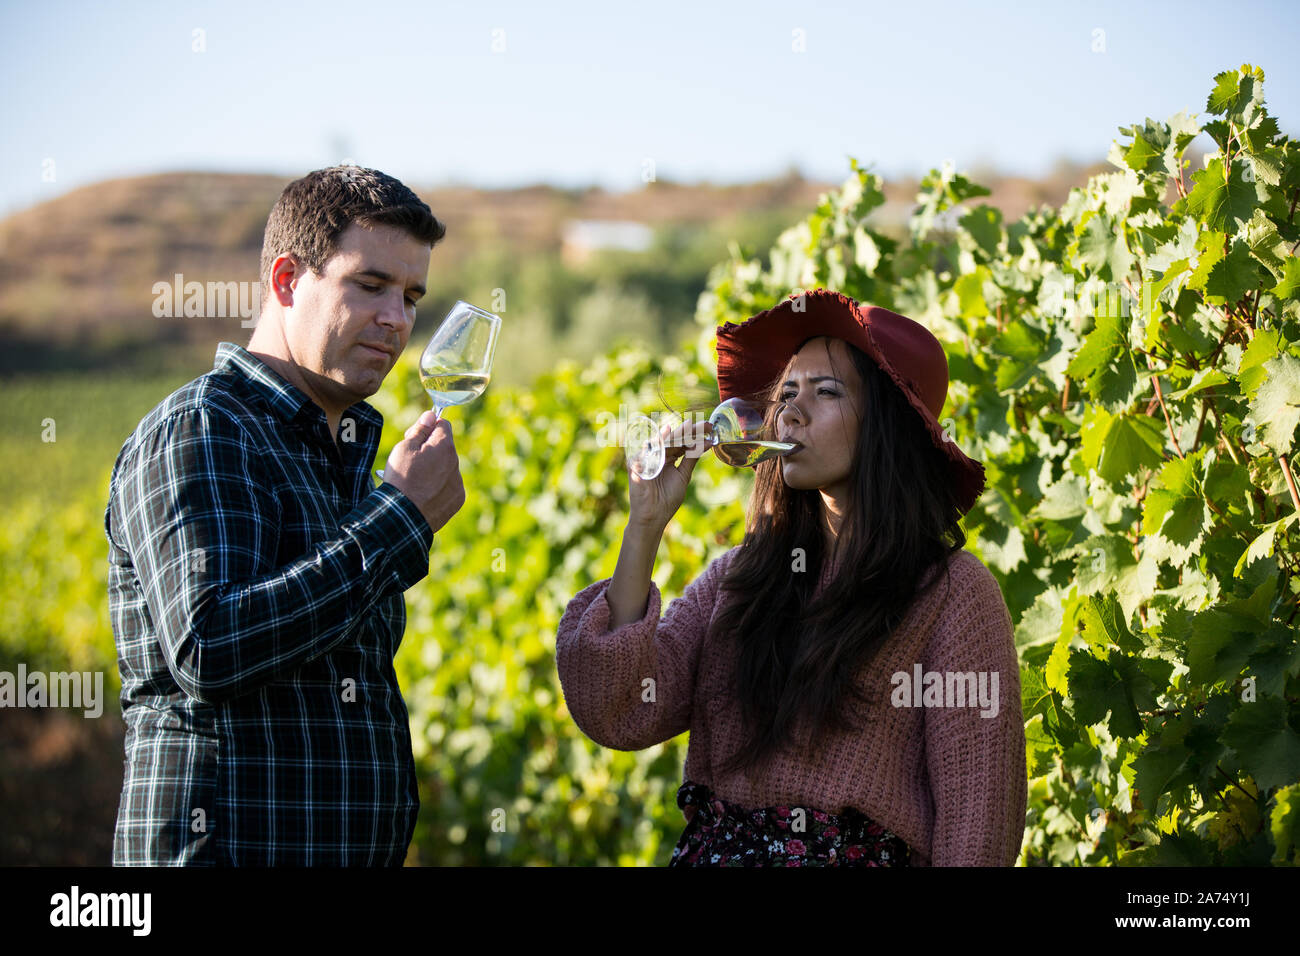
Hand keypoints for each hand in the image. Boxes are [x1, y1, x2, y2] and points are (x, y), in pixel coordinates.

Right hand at [383, 410, 465, 533]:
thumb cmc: (401, 479)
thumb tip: (430, 415)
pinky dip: (438, 488)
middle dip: (430, 450)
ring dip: (434, 470)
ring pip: (446, 468)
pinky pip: (449, 487)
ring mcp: (458, 483)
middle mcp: (456, 463)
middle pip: (445, 448)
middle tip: (410, 462)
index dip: (428, 428)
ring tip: (415, 482)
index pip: (443, 425)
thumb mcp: (404, 448)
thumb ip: (420, 430)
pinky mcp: (457, 500)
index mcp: (444, 447)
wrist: (403, 517)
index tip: (416, 437)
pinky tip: (423, 494)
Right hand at [628, 419, 710, 531]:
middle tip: (705, 424)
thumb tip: (707, 443)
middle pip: (675, 439)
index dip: (695, 435)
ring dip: (677, 433)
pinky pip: (649, 449)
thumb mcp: (683, 476)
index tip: (710, 427)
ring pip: (663, 441)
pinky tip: (667, 432)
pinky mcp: (638, 463)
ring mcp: (647, 458)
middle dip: (689, 431)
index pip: (682, 443)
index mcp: (668, 458)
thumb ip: (691, 458)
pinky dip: (658, 441)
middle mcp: (658, 455)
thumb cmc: (667, 499)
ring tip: (690, 425)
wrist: (653, 517)